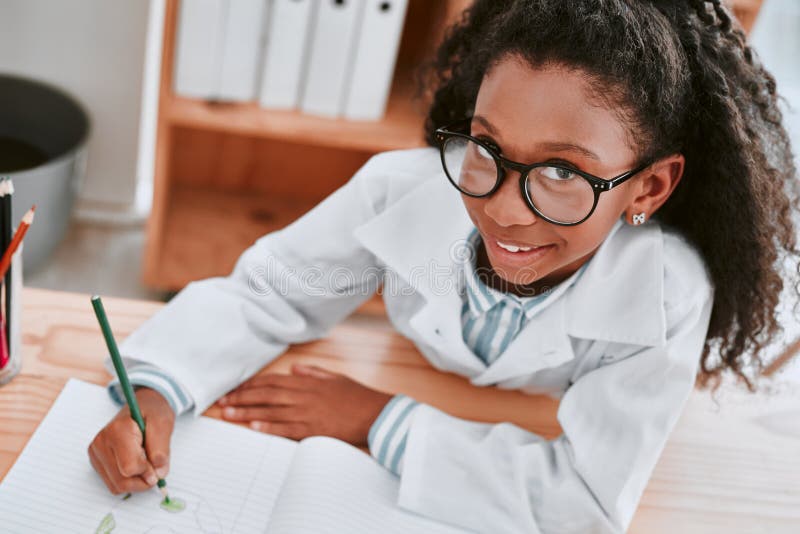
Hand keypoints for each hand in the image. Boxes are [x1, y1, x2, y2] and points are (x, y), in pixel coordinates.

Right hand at [88, 387, 174, 494]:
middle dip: (143, 479)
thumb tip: (158, 473)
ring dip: (136, 482)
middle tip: (154, 465)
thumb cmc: (152, 412)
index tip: (157, 463)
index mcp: (118, 430)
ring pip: (116, 486)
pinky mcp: (96, 461)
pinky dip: (128, 481)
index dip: (148, 471)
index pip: (130, 467)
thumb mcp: (163, 424)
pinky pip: (113, 484)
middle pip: (122, 481)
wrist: (140, 406)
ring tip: (145, 463)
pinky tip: (135, 465)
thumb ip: (161, 449)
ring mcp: (96, 452)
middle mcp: (101, 442)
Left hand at [218, 363, 392, 445]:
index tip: (235, 389)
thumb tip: (294, 367)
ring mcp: (307, 413)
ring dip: (247, 412)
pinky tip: (253, 427)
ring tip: (228, 415)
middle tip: (222, 402)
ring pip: (271, 411)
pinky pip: (286, 428)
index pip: (273, 381)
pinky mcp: (312, 429)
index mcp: (308, 382)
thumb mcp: (334, 377)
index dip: (251, 385)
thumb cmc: (356, 396)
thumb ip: (312, 372)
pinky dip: (269, 427)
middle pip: (266, 395)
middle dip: (242, 398)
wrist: (374, 414)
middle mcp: (304, 395)